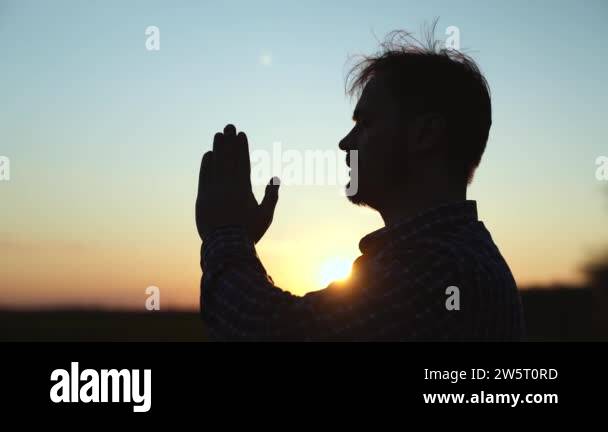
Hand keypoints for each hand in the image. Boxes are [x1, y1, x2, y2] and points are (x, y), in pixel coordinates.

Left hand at [196, 124, 279, 242]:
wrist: (226, 246)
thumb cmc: (248, 233)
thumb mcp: (265, 216)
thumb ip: (271, 196)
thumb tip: (276, 178)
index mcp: (244, 189)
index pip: (243, 162)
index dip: (242, 148)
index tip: (242, 135)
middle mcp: (228, 186)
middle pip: (229, 158)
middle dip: (229, 141)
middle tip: (229, 126)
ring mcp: (214, 190)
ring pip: (216, 164)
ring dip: (218, 148)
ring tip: (218, 135)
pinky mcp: (203, 198)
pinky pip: (204, 176)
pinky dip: (206, 165)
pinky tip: (208, 154)